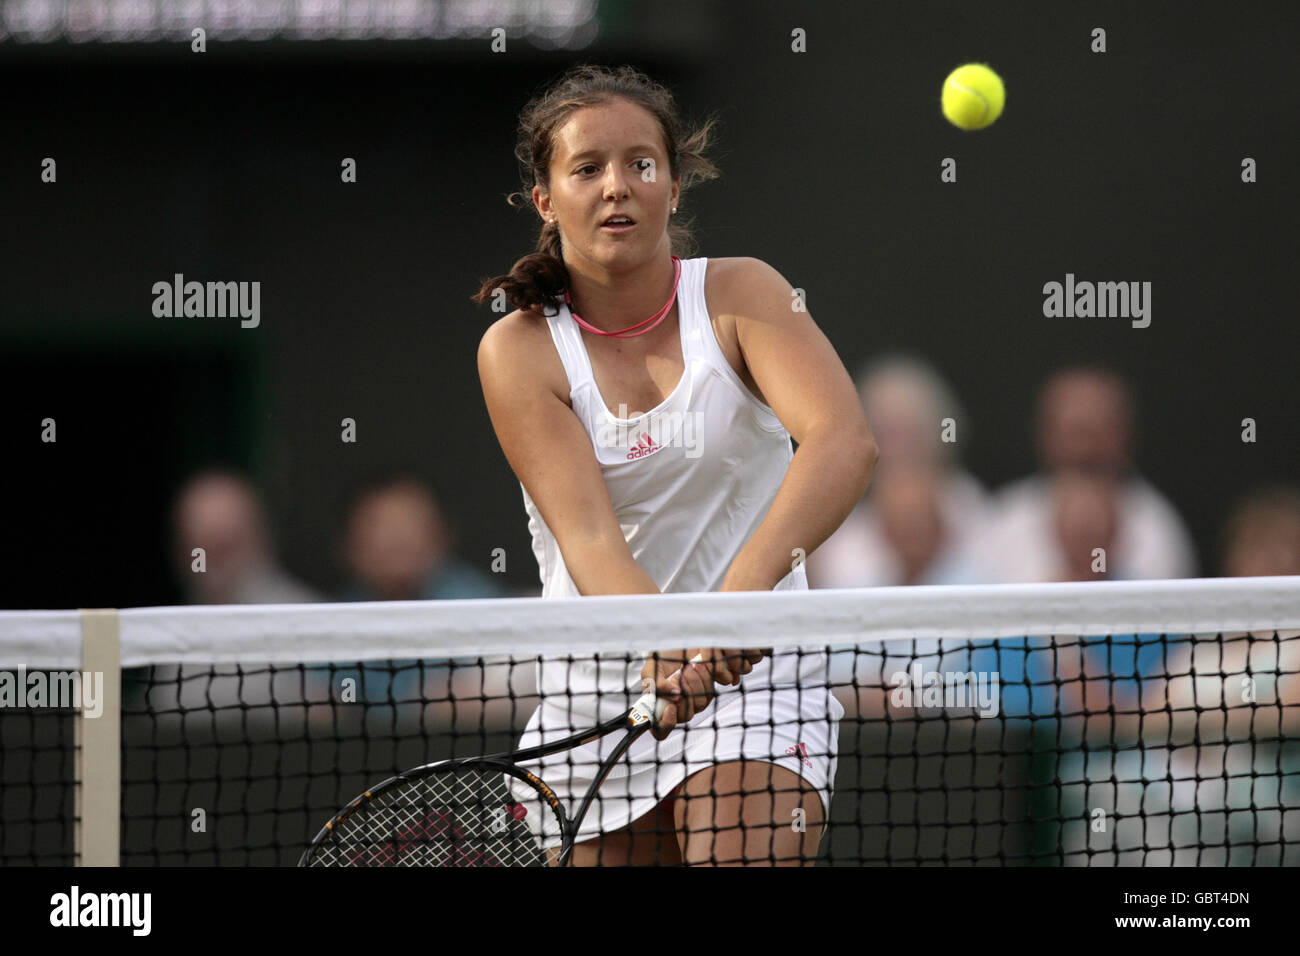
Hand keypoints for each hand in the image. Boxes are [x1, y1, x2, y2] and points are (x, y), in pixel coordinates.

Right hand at [638, 648, 767, 739]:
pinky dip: (705, 679)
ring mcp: (693, 702)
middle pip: (685, 716)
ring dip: (695, 683)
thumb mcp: (652, 668)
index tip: (670, 707)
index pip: (661, 730)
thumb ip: (655, 684)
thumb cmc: (663, 657)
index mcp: (659, 707)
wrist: (682, 643)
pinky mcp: (707, 692)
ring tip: (688, 666)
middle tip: (680, 675)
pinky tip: (698, 666)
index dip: (666, 724)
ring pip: (699, 704)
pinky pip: (710, 694)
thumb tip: (673, 696)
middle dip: (684, 694)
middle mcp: (677, 708)